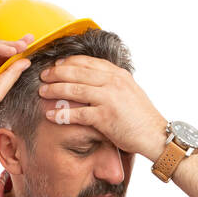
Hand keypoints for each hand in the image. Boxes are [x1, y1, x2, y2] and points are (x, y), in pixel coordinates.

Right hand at [0, 35, 35, 119]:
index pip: (7, 64)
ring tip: (23, 46)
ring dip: (11, 46)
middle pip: (3, 53)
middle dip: (17, 47)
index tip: (31, 51)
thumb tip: (26, 63)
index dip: (19, 57)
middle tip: (30, 41)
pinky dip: (0, 47)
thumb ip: (12, 74)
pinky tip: (12, 49)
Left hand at [37, 56, 168, 160]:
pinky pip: (78, 113)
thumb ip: (113, 84)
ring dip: (55, 90)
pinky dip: (62, 114)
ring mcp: (108, 98)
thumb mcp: (129, 92)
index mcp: (118, 75)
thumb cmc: (142, 117)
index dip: (69, 62)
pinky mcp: (105, 117)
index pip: (88, 62)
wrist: (155, 135)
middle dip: (57, 73)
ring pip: (74, 90)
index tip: (57, 64)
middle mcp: (113, 82)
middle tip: (43, 75)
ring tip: (42, 92)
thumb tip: (96, 82)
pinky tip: (50, 114)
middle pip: (78, 72)